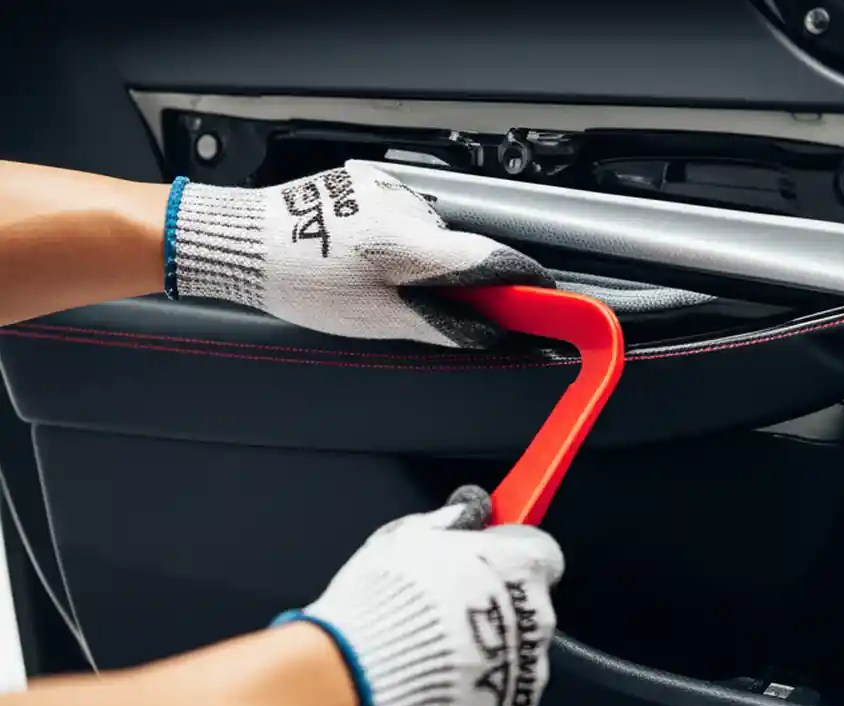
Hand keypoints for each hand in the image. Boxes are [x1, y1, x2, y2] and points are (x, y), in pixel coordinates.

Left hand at [167, 161, 552, 347]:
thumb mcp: (375, 320)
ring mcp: (386, 190)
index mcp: (408, 244)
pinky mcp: (368, 182)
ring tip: (374, 278)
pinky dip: (398, 239)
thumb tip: (487, 334)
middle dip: (459, 279)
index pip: (494, 259)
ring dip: (422, 258)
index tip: (548, 296)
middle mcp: (405, 208)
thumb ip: (441, 325)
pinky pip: (404, 216)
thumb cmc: (299, 281)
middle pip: (462, 249)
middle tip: (429, 306)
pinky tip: (362, 255)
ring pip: (432, 234)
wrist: (244, 242)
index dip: (529, 280)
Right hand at [274, 487, 563, 705]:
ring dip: (490, 647)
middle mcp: (538, 616)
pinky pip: (505, 692)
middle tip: (453, 608)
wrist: (358, 671)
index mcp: (521, 564)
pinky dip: (482, 688)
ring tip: (439, 648)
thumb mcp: (406, 537)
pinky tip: (444, 679)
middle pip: (530, 604)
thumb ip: (447, 521)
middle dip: (499, 604)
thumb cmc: (384, 601)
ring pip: (518, 650)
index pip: (542, 552)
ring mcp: (529, 668)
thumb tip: (462, 513)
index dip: (512, 557)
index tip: (490, 560)